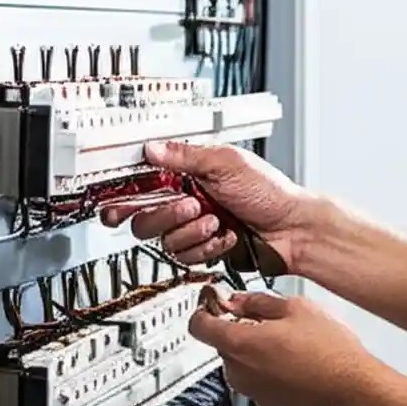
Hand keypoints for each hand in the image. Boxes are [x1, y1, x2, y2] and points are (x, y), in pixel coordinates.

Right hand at [102, 141, 314, 271]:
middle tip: (190, 206)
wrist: (293, 228)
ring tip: (215, 221)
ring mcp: (195, 228)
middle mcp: (187, 201)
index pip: (144, 184)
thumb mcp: (228, 163)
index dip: (124, 195)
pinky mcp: (204, 250)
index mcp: (189, 174)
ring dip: (191, 232)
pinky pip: (186, 257)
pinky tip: (226, 237)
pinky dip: (207, 247)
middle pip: (144, 218)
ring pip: (165, 241)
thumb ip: (186, 157)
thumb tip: (152, 148)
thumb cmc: (269, 191)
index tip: (113, 203)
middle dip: (166, 215)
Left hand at [190, 292, 382, 405]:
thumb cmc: (330, 354)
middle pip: (223, 343)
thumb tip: (241, 299)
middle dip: (239, 328)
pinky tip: (296, 358)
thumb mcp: (296, 308)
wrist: (353, 391)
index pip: (199, 325)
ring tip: (289, 339)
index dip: (204, 309)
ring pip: (241, 361)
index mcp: (240, 344)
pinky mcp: (268, 402)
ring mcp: (253, 391)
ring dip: (256, 348)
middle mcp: (239, 372)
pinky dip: (269, 366)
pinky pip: (258, 378)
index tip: (212, 302)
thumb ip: (258, 301)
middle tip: (266, 317)